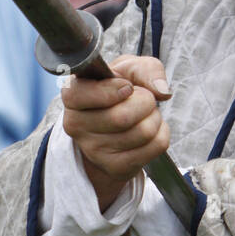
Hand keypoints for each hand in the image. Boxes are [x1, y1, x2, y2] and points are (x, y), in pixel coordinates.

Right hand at [61, 56, 172, 210]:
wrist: (116, 128)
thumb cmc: (120, 91)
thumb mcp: (128, 69)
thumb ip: (146, 69)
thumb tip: (161, 90)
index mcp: (72, 95)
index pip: (79, 95)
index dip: (110, 90)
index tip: (127, 87)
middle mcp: (76, 125)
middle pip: (122, 117)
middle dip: (145, 101)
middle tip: (143, 98)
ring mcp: (94, 150)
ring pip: (143, 132)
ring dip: (155, 117)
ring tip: (145, 114)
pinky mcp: (115, 167)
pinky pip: (155, 146)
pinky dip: (162, 133)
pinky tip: (150, 130)